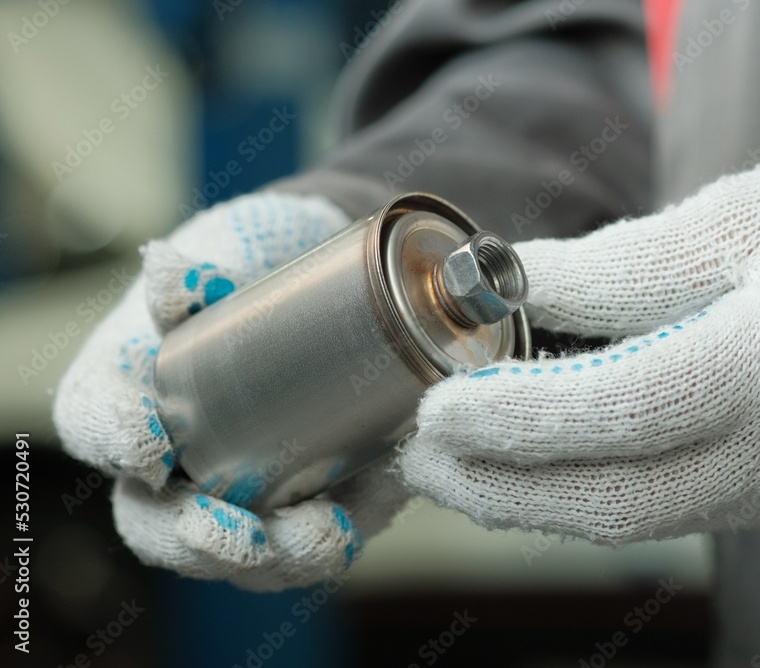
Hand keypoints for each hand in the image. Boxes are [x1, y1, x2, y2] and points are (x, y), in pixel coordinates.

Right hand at [54, 193, 408, 590]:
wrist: (326, 286)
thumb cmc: (251, 275)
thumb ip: (197, 272)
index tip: (147, 446)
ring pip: (243, 556)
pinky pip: (315, 543)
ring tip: (316, 535)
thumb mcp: (224, 259)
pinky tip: (354, 525)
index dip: (113, 440)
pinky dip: (335, 540)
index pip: (99, 423)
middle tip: (228, 531)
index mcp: (131, 396)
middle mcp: (175, 464)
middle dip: (194, 540)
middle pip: (160, 525)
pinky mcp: (310, 500)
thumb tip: (167, 272)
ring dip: (278, 558)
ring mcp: (242, 493)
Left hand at [398, 150, 759, 543]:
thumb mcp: (738, 214)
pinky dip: (577, 493)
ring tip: (449, 467)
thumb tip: (508, 283)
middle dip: (500, 489)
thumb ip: (618, 263)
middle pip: (614, 502)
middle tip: (417, 455)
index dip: (520, 417)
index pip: (626, 412)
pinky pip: (655, 510)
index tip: (438, 405)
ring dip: (527, 502)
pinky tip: (527, 462)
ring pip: (628, 520)